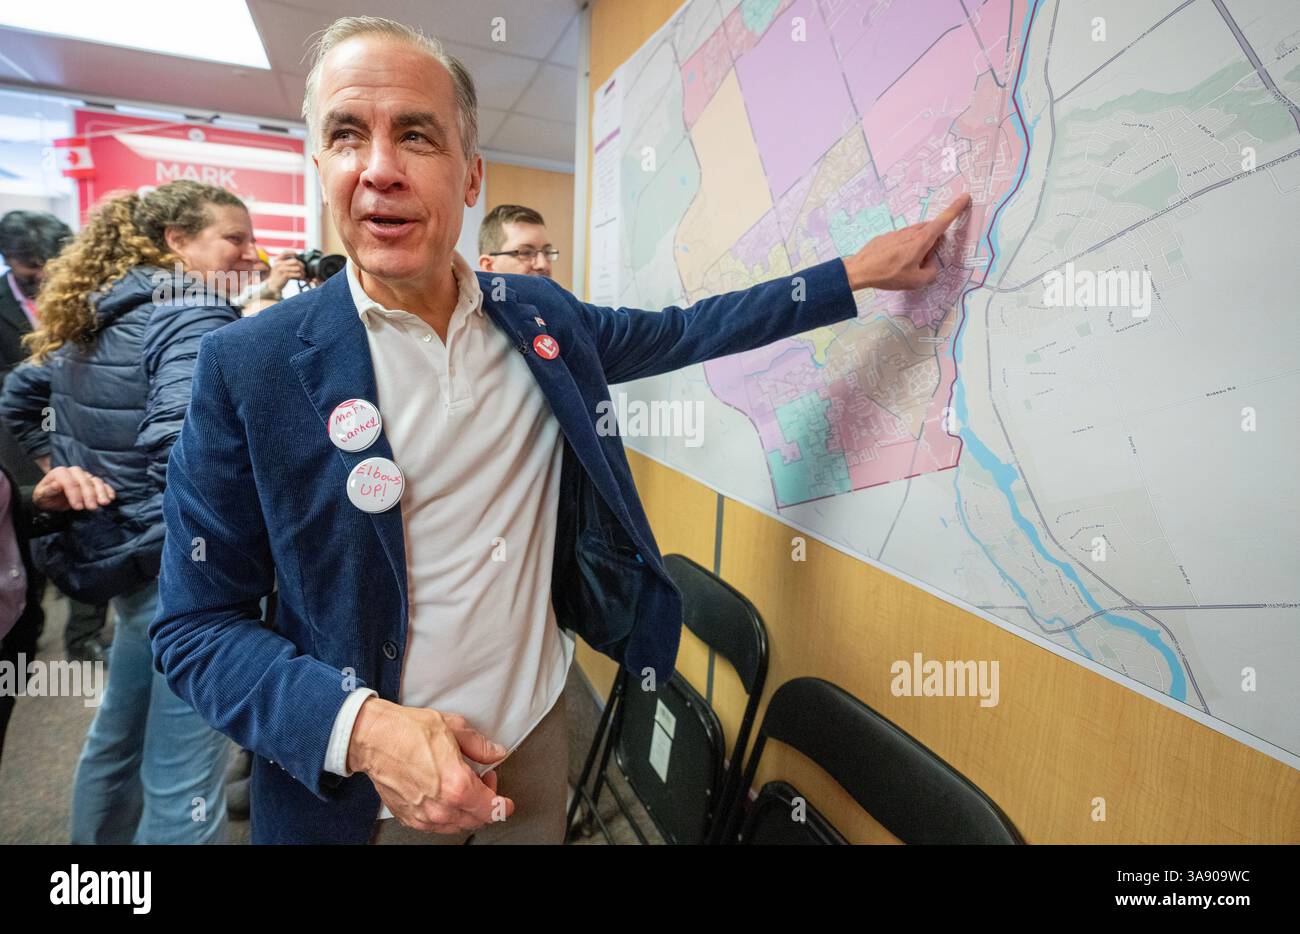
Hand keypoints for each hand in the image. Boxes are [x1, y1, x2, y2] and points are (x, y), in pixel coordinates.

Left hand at [32, 465, 114, 511]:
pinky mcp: (92, 482)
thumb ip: (49, 490)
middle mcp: (74, 471)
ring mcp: (85, 476)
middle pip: (85, 481)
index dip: (75, 494)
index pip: (70, 482)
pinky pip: (103, 484)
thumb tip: (57, 485)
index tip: (78, 507)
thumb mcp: (41, 496)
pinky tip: (111, 497)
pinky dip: (108, 490)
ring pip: (96, 481)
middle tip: (92, 508)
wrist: (50, 499)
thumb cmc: (46, 498)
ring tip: (104, 503)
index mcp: (60, 472)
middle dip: (89, 495)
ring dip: (101, 492)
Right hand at [264, 254, 305, 294]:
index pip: (285, 252)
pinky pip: (296, 274)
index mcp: (277, 260)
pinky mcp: (285, 275)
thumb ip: (285, 263)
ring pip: (297, 268)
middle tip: (303, 268)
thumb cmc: (278, 276)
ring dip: (302, 271)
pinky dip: (300, 276)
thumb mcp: (279, 267)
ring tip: (302, 274)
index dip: (292, 253)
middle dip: (301, 264)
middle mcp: (279, 263)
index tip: (297, 256)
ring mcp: (282, 269)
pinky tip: (300, 277)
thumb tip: (297, 260)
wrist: (272, 285)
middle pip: (295, 261)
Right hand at [348, 697, 513, 833]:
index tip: (505, 801)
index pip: (491, 808)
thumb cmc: (407, 731)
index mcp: (457, 785)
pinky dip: (447, 815)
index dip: (502, 804)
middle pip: (476, 820)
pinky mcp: (410, 817)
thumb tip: (495, 753)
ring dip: (467, 811)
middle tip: (483, 782)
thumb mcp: (454, 727)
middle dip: (486, 803)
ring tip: (463, 788)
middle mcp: (441, 806)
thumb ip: (479, 745)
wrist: (374, 738)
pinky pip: (437, 825)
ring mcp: (424, 815)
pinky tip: (445, 796)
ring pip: (457, 825)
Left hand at [843, 193, 971, 290]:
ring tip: (905, 266)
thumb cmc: (889, 275)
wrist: (860, 270)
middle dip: (932, 244)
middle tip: (923, 262)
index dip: (956, 208)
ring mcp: (898, 232)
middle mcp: (911, 232)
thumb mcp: (916, 281)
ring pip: (916, 236)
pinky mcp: (887, 236)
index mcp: (921, 240)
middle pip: (930, 231)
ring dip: (917, 248)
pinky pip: (902, 240)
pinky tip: (893, 264)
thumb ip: (931, 272)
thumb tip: (931, 265)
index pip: (943, 220)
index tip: (965, 197)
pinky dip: (904, 250)